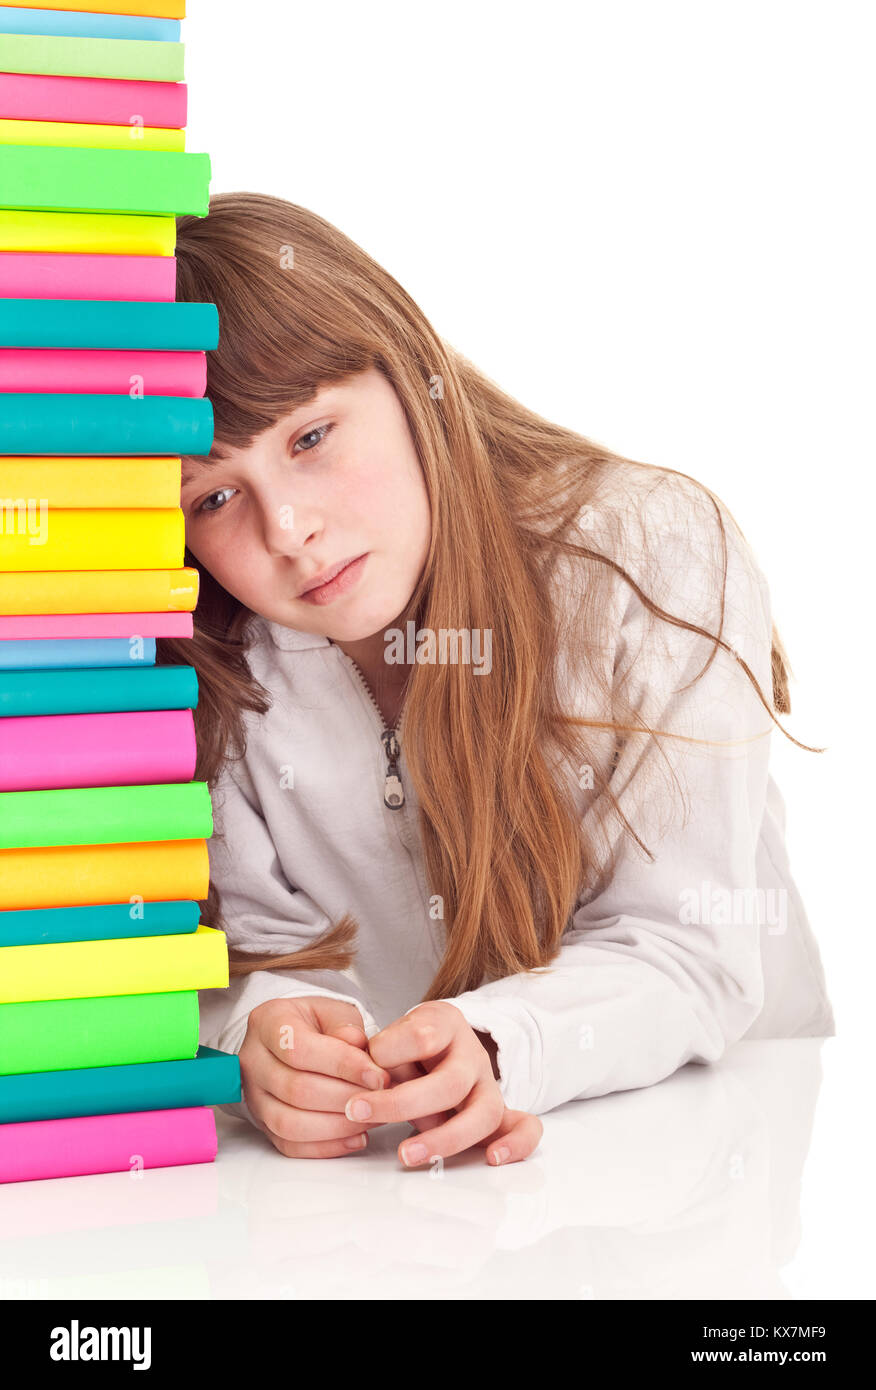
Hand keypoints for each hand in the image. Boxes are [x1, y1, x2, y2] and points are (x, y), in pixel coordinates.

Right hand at [240, 995, 391, 1158]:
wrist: (290, 1039)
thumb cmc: (314, 1024)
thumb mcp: (332, 1010)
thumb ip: (345, 1025)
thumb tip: (357, 1046)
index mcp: (268, 1023)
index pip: (299, 1049)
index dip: (342, 1065)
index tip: (378, 1076)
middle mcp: (253, 1061)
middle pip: (296, 1090)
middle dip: (346, 1098)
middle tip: (381, 1099)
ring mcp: (254, 1097)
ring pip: (290, 1124)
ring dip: (338, 1126)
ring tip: (371, 1117)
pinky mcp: (264, 1124)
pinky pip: (291, 1145)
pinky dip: (326, 1147)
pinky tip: (355, 1136)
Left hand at [344, 1001, 542, 1166]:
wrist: (438, 1043)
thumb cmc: (409, 1045)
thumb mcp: (390, 1034)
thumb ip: (376, 1052)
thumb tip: (364, 1068)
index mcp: (445, 1025)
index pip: (422, 1035)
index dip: (386, 1053)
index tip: (359, 1070)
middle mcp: (472, 1054)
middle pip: (450, 1082)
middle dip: (401, 1103)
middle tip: (360, 1112)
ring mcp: (489, 1085)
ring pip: (483, 1112)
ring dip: (444, 1138)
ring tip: (406, 1155)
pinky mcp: (499, 1113)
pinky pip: (524, 1127)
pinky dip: (517, 1143)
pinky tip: (493, 1158)